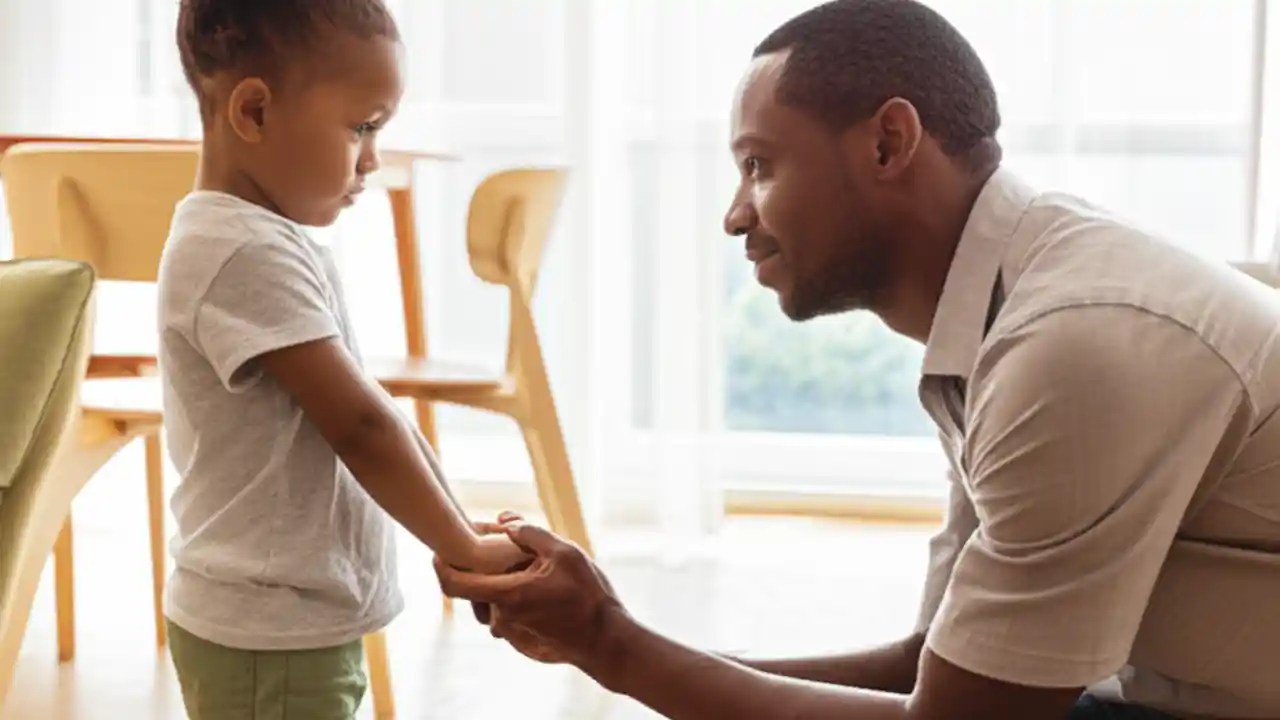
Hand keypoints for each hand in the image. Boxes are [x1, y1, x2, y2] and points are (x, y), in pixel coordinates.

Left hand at [435, 522, 626, 670]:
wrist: (604, 640)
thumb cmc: (588, 596)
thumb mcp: (564, 553)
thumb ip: (531, 534)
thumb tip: (504, 522)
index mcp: (507, 595)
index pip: (454, 584)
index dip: (440, 565)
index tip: (439, 549)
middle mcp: (503, 617)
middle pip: (476, 587)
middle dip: (483, 566)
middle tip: (502, 546)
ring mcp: (511, 631)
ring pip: (492, 600)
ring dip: (500, 582)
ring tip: (528, 566)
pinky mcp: (521, 639)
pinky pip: (506, 613)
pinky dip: (512, 598)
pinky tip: (538, 587)